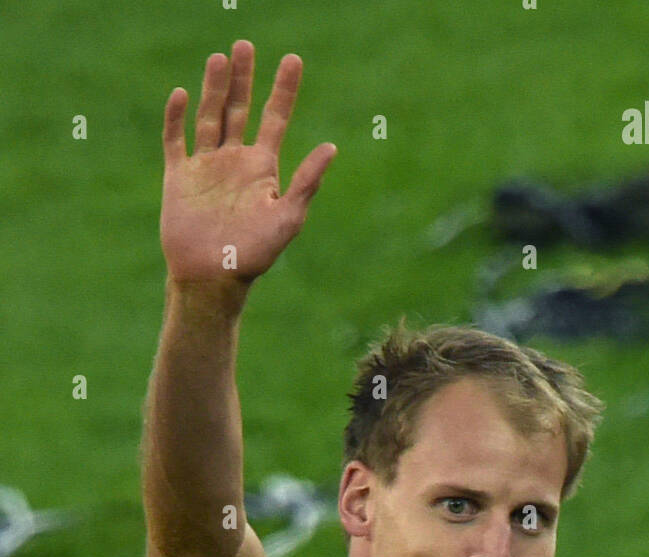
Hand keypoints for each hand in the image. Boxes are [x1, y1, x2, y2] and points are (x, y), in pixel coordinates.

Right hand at [160, 40, 336, 285]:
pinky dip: (176, 118)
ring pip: (209, 116)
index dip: (284, 89)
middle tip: (246, 44)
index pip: (275, 119)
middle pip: (240, 109)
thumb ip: (306, 182)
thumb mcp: (286, 219)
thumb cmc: (253, 256)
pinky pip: (176, 140)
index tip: (294, 59)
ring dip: (214, 88)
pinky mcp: (179, 177)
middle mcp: (234, 161)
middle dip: (244, 78)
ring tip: (220, 58)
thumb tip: (332, 147)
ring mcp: (206, 166)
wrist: (211, 279)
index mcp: (262, 168)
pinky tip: (180, 94)